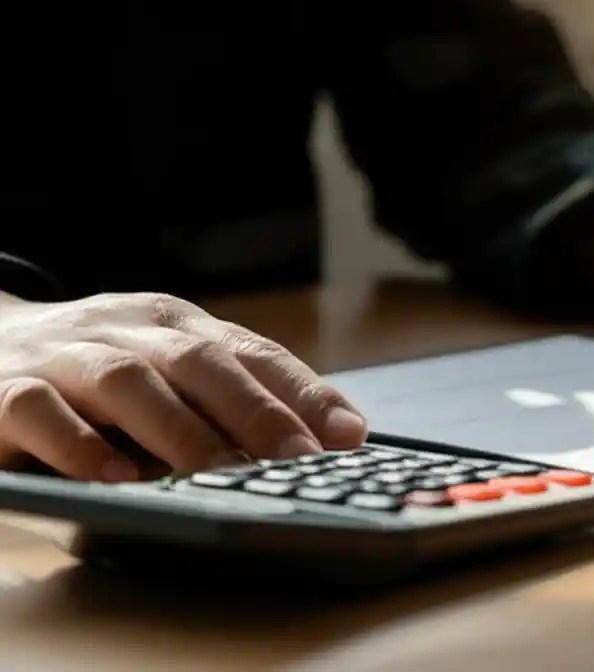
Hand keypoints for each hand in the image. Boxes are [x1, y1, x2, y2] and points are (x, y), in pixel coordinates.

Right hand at [0, 292, 367, 480]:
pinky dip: (79, 445)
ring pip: (127, 381)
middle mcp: (126, 330)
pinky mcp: (4, 391)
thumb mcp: (166, 369)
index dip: (304, 391)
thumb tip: (325, 442)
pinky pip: (40, 414)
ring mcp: (65, 357)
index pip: (253, 351)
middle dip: (256, 410)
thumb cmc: (95, 372)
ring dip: (179, 428)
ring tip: (221, 471)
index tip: (349, 434)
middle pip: (199, 361)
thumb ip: (230, 398)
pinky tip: (118, 478)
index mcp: (176, 324)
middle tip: (298, 458)